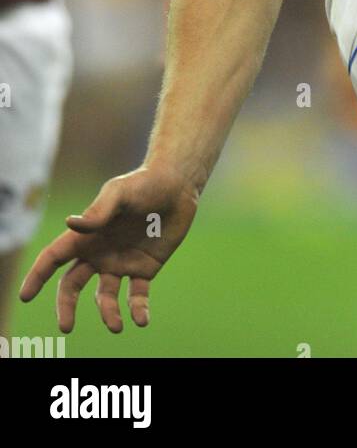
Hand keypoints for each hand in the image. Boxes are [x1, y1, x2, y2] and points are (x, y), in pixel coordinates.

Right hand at [18, 165, 198, 332]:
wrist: (177, 186)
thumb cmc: (144, 183)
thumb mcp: (120, 192)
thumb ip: (99, 210)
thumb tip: (71, 224)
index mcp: (86, 236)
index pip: (54, 258)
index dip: (38, 276)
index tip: (25, 296)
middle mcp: (99, 253)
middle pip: (72, 285)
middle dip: (66, 306)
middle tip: (66, 327)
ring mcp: (121, 263)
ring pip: (105, 297)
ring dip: (108, 314)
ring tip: (116, 325)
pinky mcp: (145, 270)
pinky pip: (137, 297)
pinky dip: (137, 311)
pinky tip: (141, 320)